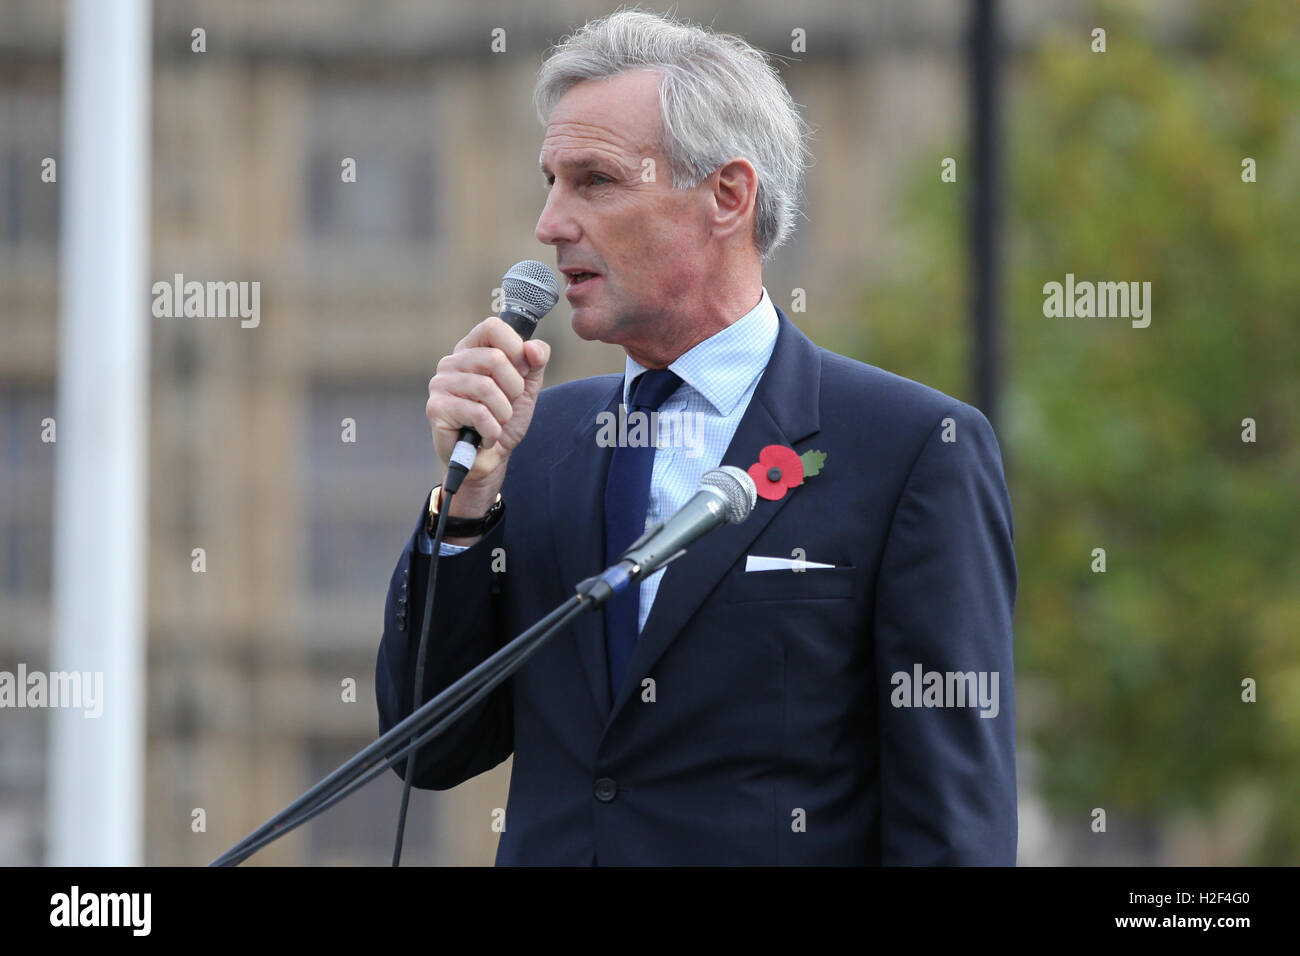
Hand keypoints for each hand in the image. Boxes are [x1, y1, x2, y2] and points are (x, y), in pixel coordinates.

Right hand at [427, 316, 550, 513]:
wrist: (490, 459)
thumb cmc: (503, 419)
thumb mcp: (527, 387)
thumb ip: (535, 362)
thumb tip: (533, 347)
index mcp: (472, 350)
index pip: (493, 327)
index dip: (516, 348)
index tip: (521, 372)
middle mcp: (452, 362)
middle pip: (495, 358)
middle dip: (513, 389)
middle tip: (507, 405)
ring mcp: (440, 384)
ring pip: (487, 388)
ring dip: (503, 413)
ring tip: (496, 422)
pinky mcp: (436, 408)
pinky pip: (479, 414)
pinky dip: (492, 430)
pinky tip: (485, 437)